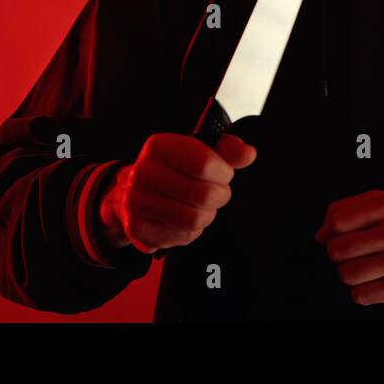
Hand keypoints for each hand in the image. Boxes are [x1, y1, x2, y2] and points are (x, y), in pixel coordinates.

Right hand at [98, 133, 255, 254]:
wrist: (136, 191)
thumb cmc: (175, 169)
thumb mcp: (201, 151)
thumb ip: (228, 150)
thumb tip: (248, 154)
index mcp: (158, 146)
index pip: (204, 163)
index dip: (224, 173)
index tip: (225, 174)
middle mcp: (141, 173)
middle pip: (202, 194)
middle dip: (219, 196)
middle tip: (217, 193)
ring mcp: (136, 202)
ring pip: (194, 219)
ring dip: (207, 215)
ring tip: (203, 206)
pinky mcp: (138, 229)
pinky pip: (181, 237)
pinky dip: (192, 231)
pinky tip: (185, 219)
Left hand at [314, 190, 383, 304]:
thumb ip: (349, 209)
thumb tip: (320, 234)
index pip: (337, 222)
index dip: (331, 231)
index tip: (339, 235)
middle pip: (337, 250)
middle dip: (340, 254)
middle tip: (354, 253)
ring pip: (347, 275)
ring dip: (351, 274)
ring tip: (365, 267)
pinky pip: (361, 296)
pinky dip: (362, 291)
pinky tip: (374, 282)